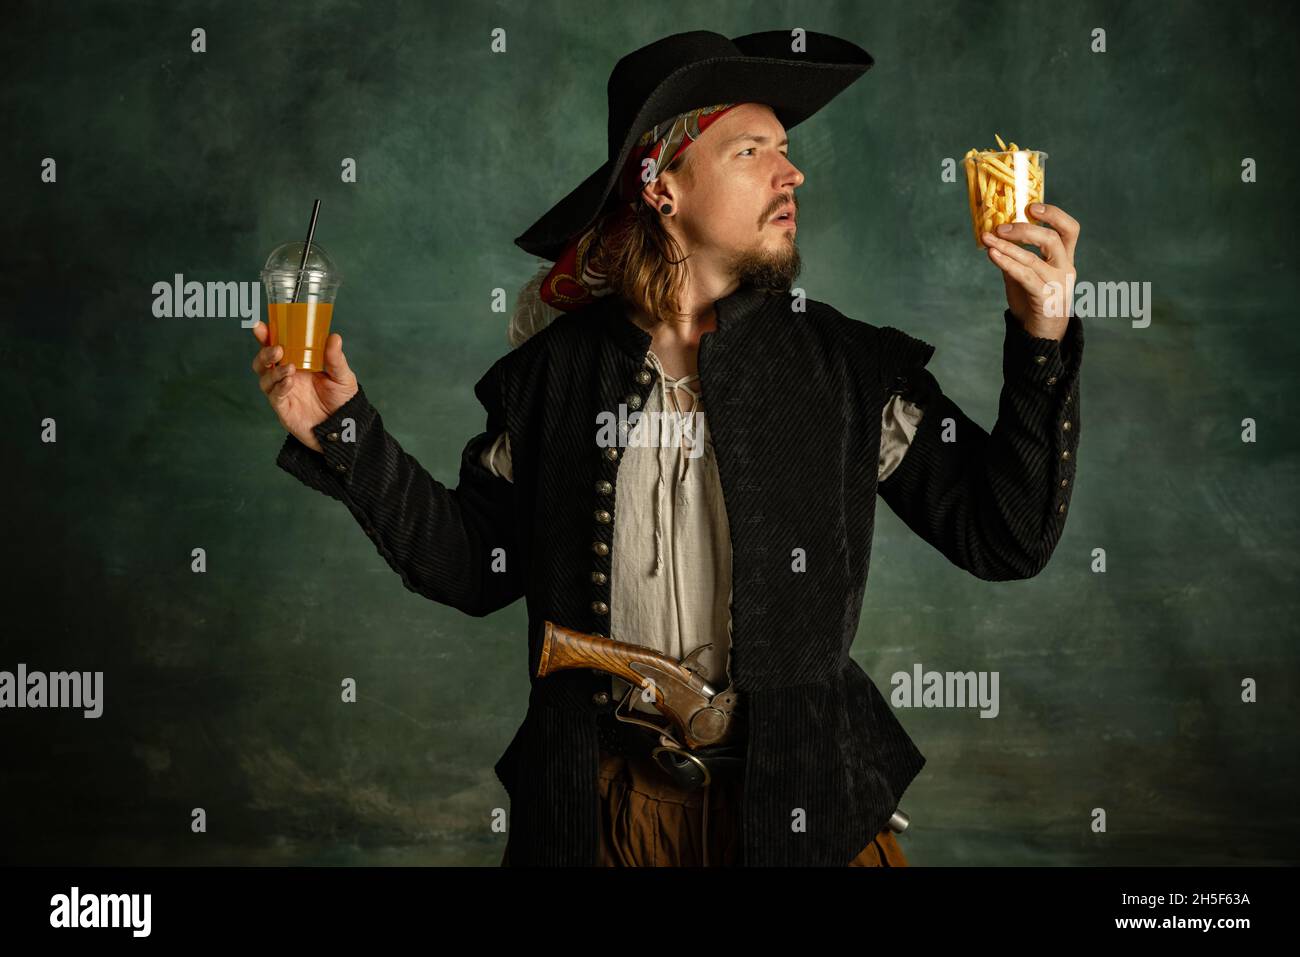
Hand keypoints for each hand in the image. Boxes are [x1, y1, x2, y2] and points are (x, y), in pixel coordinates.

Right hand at [250, 323, 357, 452]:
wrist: (344, 426)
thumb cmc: (341, 398)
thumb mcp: (342, 376)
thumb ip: (335, 359)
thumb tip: (334, 337)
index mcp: (297, 362)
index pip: (276, 346)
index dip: (266, 336)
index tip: (261, 326)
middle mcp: (286, 376)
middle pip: (263, 362)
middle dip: (264, 352)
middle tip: (277, 348)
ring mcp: (283, 392)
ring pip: (265, 378)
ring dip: (274, 370)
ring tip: (290, 367)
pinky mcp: (283, 408)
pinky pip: (275, 396)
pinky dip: (279, 387)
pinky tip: (289, 381)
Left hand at [980, 203, 1079, 339]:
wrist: (1041, 334)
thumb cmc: (1033, 301)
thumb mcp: (1024, 275)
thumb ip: (1016, 257)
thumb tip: (994, 237)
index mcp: (1064, 258)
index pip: (1070, 229)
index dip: (1054, 214)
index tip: (1032, 206)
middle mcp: (1065, 268)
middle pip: (1053, 240)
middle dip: (1025, 229)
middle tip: (1000, 227)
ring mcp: (1058, 285)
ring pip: (1034, 259)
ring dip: (1008, 247)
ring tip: (988, 239)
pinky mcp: (1046, 300)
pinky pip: (1026, 277)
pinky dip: (1008, 264)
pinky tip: (993, 255)